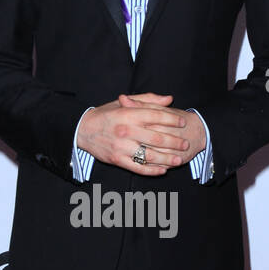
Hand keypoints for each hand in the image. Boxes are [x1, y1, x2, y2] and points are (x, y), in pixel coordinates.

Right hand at [76, 93, 199, 174]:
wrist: (82, 130)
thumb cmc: (106, 115)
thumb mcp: (123, 102)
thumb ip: (147, 100)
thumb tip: (169, 99)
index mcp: (128, 113)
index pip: (156, 116)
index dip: (172, 119)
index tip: (183, 122)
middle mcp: (126, 130)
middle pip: (157, 138)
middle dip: (174, 142)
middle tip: (186, 144)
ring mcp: (121, 146)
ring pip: (150, 155)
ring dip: (167, 159)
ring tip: (179, 160)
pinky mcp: (117, 159)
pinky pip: (138, 167)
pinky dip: (152, 170)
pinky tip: (162, 170)